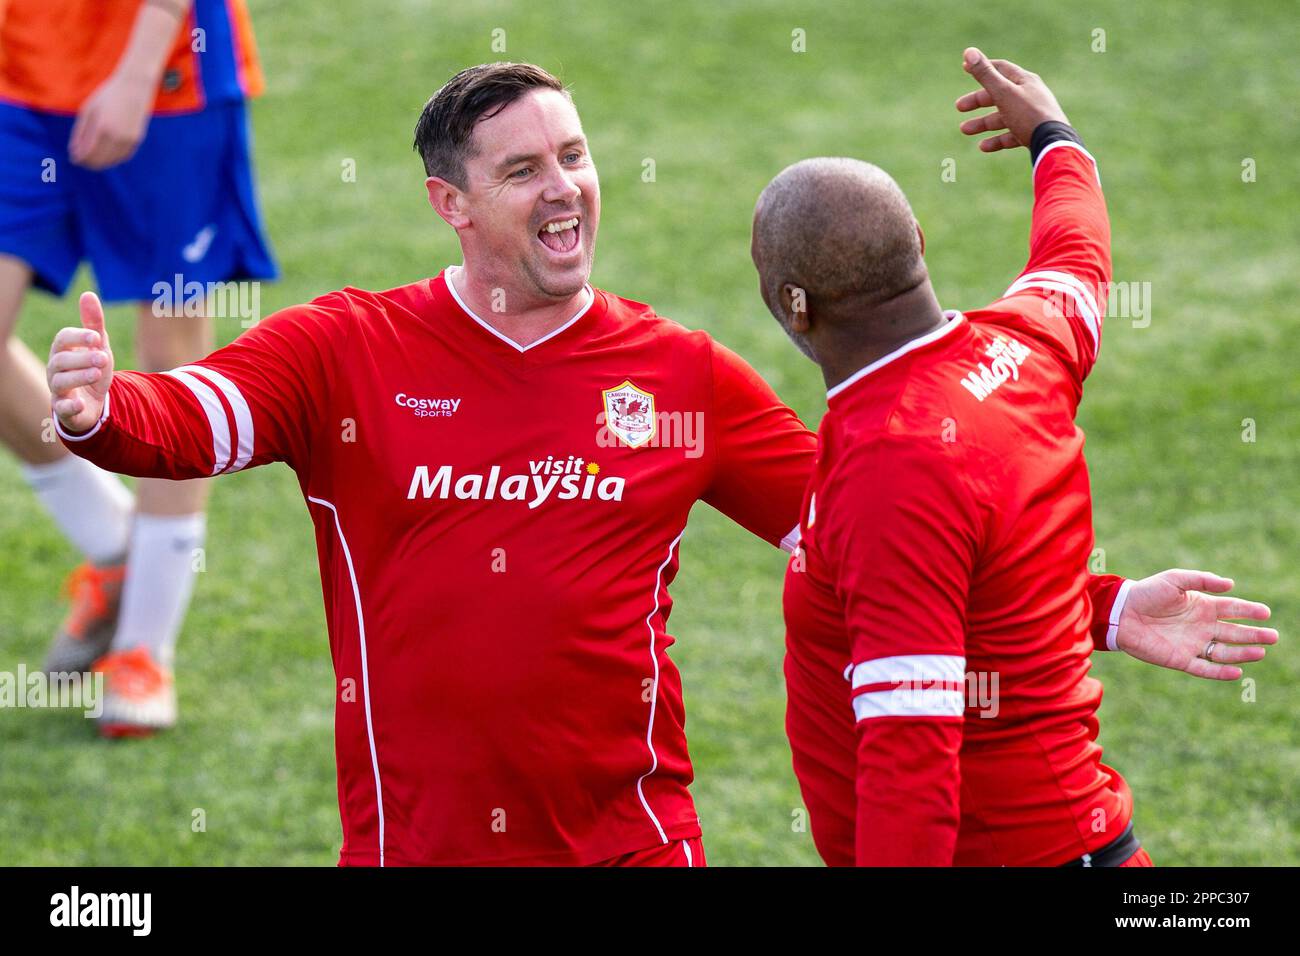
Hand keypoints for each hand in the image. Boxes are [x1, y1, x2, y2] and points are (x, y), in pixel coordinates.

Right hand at [49, 292, 114, 432]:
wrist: (93, 402)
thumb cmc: (91, 368)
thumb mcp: (98, 346)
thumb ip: (93, 323)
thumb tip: (88, 294)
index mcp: (63, 351)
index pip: (63, 339)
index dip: (78, 337)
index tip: (96, 337)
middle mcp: (56, 370)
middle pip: (61, 360)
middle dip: (82, 358)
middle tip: (104, 356)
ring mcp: (58, 390)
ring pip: (60, 382)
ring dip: (79, 377)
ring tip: (98, 373)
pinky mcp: (65, 409)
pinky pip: (62, 408)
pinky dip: (70, 405)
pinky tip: (81, 402)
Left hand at [68, 71, 153, 169]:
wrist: (134, 87)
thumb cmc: (107, 95)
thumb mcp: (88, 110)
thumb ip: (80, 132)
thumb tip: (75, 151)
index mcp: (102, 126)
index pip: (88, 153)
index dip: (79, 158)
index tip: (73, 159)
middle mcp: (117, 136)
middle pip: (100, 160)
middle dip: (88, 163)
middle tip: (80, 161)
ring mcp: (128, 139)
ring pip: (112, 160)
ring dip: (100, 162)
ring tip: (91, 159)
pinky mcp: (136, 140)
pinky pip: (122, 156)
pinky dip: (112, 159)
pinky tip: (105, 155)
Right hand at [954, 47, 1068, 152]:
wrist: (1053, 143)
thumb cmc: (1029, 114)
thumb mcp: (1003, 93)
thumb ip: (985, 74)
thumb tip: (969, 51)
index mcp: (1025, 81)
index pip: (1001, 69)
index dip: (983, 67)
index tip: (965, 67)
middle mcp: (1030, 96)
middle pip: (999, 95)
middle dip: (977, 101)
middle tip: (959, 107)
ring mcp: (1032, 116)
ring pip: (1003, 117)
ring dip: (983, 123)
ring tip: (964, 130)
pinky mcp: (1033, 134)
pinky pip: (1011, 135)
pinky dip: (996, 140)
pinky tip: (982, 146)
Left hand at [1115, 569, 1277, 680]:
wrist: (1121, 613)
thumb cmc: (1147, 592)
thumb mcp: (1175, 580)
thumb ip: (1202, 580)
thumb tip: (1231, 584)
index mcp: (1202, 606)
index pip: (1233, 609)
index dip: (1250, 611)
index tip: (1266, 613)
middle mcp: (1201, 626)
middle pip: (1234, 633)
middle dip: (1254, 635)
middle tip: (1273, 636)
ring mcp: (1193, 644)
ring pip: (1224, 652)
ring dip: (1243, 653)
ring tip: (1261, 652)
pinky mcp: (1180, 659)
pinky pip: (1205, 668)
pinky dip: (1220, 672)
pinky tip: (1237, 672)